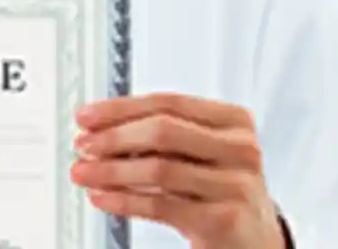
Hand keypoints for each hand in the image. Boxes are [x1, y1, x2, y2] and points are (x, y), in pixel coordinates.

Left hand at [70, 93, 285, 248]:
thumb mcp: (200, 153)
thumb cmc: (220, 189)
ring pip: (159, 168)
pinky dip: (123, 200)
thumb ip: (160, 136)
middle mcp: (241, 148)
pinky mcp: (224, 220)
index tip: (86, 116)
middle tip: (82, 145)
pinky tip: (102, 197)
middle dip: (113, 137)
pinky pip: (161, 205)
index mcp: (234, 120)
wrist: (255, 240)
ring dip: (111, 170)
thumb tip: (97, 129)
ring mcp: (236, 184)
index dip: (120, 108)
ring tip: (83, 173)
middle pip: (163, 130)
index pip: (168, 103)